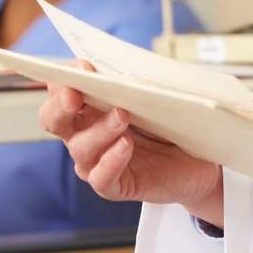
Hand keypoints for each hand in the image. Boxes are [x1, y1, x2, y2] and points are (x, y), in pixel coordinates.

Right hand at [38, 72, 224, 225]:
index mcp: (86, 106)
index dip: (64, 79)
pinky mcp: (114, 186)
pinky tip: (126, 145)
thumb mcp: (151, 95)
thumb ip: (130, 82)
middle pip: (54, 120)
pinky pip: (101, 178)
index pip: (59, 90)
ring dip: (99, 129)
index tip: (82, 67)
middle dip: (61, 106)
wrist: (199, 160)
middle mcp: (83, 133)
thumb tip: (116, 68)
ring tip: (123, 115)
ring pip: (80, 148)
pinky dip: (111, 161)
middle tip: (75, 94)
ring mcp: (96, 161)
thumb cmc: (169, 121)